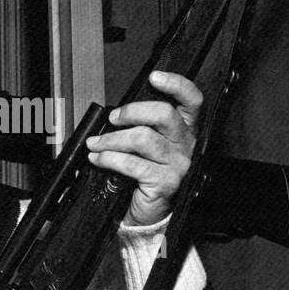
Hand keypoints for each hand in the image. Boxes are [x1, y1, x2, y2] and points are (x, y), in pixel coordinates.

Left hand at [85, 70, 202, 226]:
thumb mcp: (149, 146)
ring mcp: (178, 164)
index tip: (154, 77)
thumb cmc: (147, 174)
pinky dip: (109, 158)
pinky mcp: (164, 182)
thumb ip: (142, 125)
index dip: (176, 84)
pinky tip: (97, 159)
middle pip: (164, 114)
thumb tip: (118, 112)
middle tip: (114, 118)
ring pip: (143, 138)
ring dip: (112, 139)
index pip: (192, 101)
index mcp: (185, 130)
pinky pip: (132, 164)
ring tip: (96, 144)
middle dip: (132, 111)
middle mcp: (186, 145)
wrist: (149, 212)